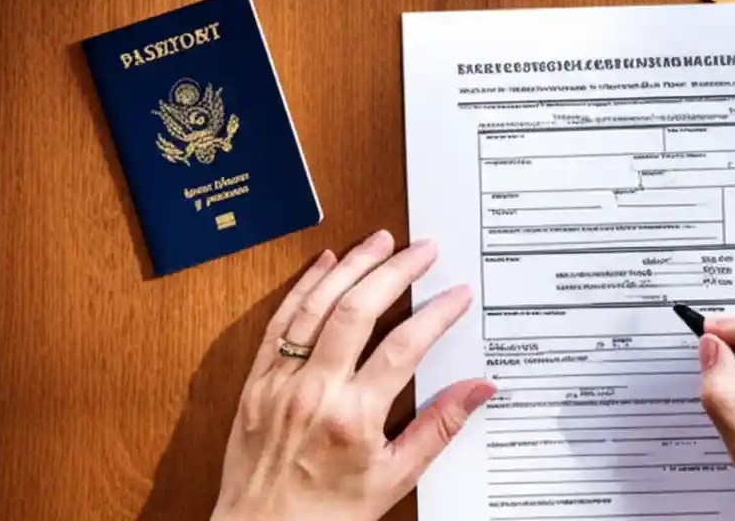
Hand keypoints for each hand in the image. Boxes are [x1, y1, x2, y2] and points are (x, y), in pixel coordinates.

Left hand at [211, 230, 494, 520]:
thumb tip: (478, 391)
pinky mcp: (256, 381)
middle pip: (359, 311)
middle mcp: (314, 392)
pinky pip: (280, 321)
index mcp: (352, 418)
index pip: (404, 347)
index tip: (456, 294)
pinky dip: (303, 288)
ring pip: (317, 305)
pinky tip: (325, 265)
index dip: (435, 313)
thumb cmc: (326, 515)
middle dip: (396, 271)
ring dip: (351, 267)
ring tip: (380, 241)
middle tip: (422, 249)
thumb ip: (438, 428)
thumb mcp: (394, 479)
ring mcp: (280, 382)